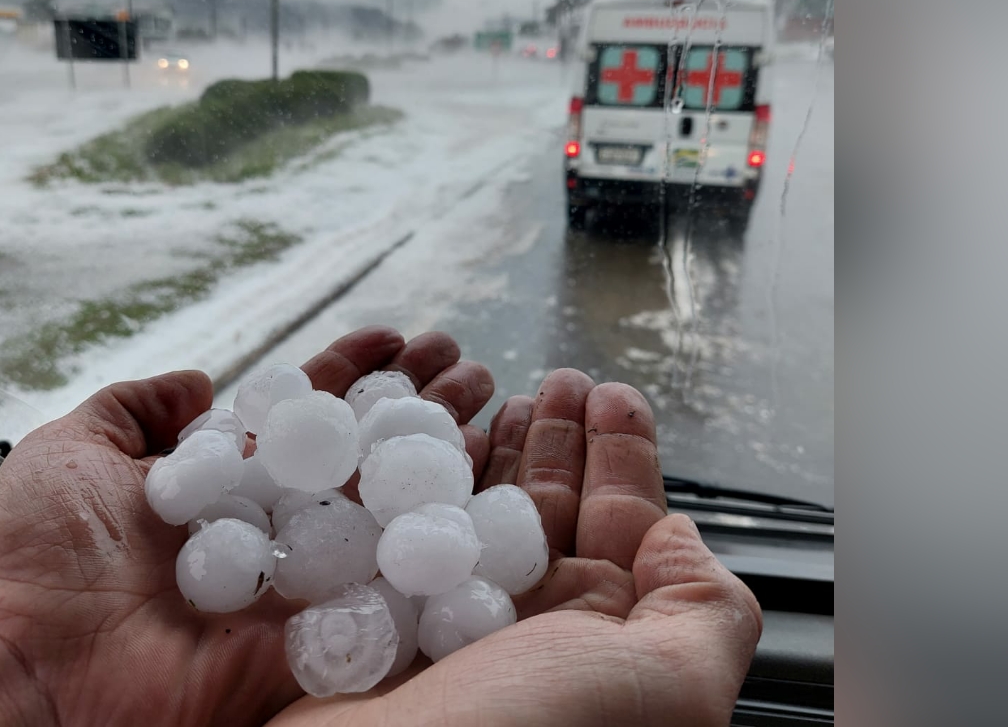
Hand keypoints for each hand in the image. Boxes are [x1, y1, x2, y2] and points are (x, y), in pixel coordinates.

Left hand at [0, 326, 494, 726]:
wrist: (25, 666)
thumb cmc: (35, 553)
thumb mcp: (73, 450)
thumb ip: (134, 410)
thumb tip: (197, 382)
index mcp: (221, 483)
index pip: (304, 415)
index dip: (351, 373)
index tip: (396, 335)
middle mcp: (272, 529)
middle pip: (362, 457)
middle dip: (416, 406)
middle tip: (471, 365)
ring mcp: (302, 584)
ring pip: (392, 513)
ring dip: (445, 461)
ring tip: (496, 407)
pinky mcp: (322, 640)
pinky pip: (397, 594)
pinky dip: (446, 550)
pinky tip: (487, 497)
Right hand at [271, 370, 761, 726]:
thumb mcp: (666, 687)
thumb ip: (701, 610)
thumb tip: (682, 536)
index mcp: (596, 643)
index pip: (623, 528)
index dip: (623, 456)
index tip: (613, 393)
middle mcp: (520, 631)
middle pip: (545, 510)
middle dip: (555, 439)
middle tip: (556, 378)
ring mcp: (439, 622)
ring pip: (471, 513)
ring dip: (486, 449)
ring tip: (493, 390)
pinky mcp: (365, 616)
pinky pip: (392, 527)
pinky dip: (405, 476)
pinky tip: (419, 438)